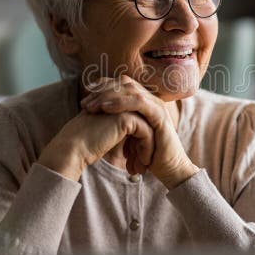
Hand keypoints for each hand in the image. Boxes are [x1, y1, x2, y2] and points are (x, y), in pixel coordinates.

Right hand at [37, 108, 153, 181]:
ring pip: (149, 127)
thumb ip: (123, 131)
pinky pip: (146, 132)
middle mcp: (122, 101)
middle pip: (146, 123)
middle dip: (147, 145)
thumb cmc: (87, 145)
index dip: (140, 141)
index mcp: (117, 103)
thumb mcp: (109, 134)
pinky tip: (143, 162)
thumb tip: (137, 142)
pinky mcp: (126, 117)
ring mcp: (124, 107)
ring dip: (148, 149)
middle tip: (144, 165)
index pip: (139, 121)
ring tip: (143, 167)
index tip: (139, 160)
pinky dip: (147, 148)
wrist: (73, 148)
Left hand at [81, 75, 199, 188]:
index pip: (121, 85)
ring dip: (108, 96)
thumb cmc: (148, 156)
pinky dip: (121, 103)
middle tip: (85, 104)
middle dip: (102, 91)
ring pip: (130, 90)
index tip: (85, 99)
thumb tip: (96, 122)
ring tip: (92, 106)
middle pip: (124, 84)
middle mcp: (151, 100)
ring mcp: (157, 106)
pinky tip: (105, 108)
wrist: (169, 170)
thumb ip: (118, 125)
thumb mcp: (129, 138)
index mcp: (144, 103)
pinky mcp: (160, 115)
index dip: (102, 88)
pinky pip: (139, 102)